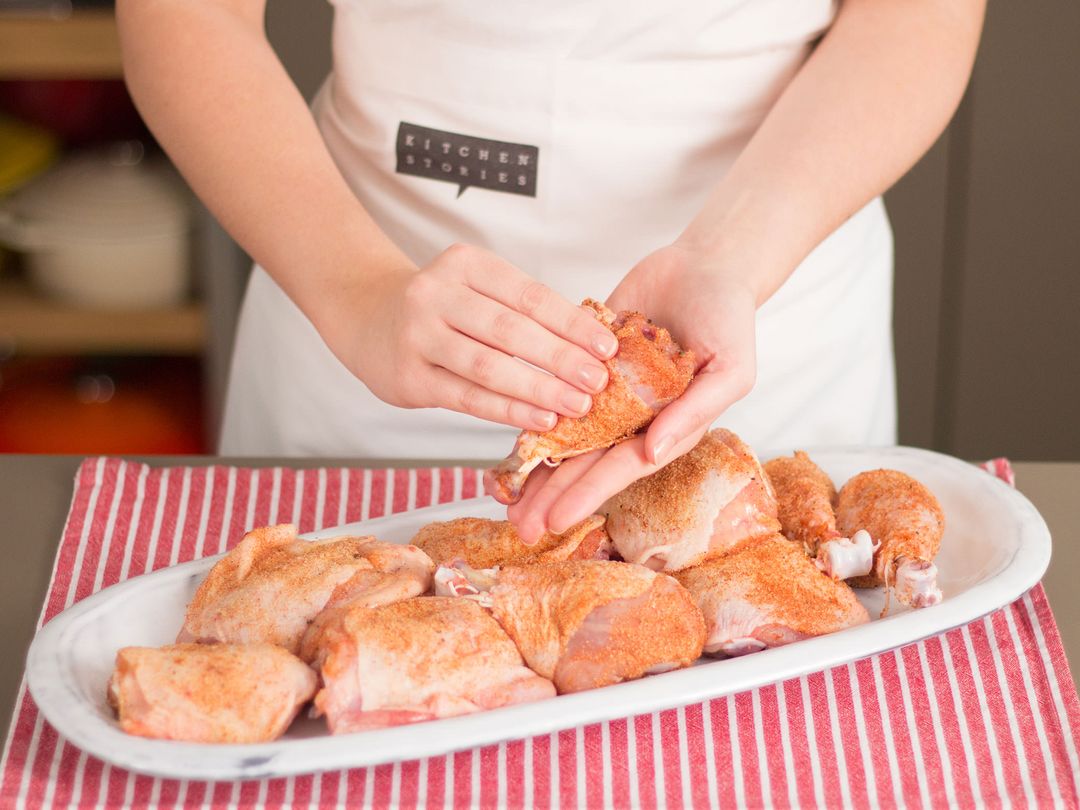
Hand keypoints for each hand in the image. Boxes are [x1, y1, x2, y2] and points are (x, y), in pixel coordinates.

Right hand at [335, 243, 617, 430]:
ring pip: (488, 366)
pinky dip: (508, 409)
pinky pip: (467, 397)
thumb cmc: (441, 307)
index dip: (572, 323)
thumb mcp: (475, 288)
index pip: (529, 295)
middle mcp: (436, 294)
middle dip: (560, 358)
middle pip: (511, 330)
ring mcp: (418, 335)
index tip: (608, 347)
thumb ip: (522, 311)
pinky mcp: (408, 377)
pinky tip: (540, 418)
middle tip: (598, 380)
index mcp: (466, 264)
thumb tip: (591, 345)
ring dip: (538, 388)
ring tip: (577, 405)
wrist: (365, 317)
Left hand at [508, 242, 758, 540]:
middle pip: (587, 462)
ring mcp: (607, 392)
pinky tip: (507, 444)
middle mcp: (634, 417)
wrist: (705, 265)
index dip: (590, 493)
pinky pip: (554, 392)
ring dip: (537, 469)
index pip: (623, 467)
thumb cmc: (730, 318)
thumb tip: (656, 452)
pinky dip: (532, 416)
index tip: (558, 519)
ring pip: (566, 436)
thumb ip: (696, 409)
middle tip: (521, 526)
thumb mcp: (730, 368)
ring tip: (504, 499)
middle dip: (554, 495)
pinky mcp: (584, 361)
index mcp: (669, 426)